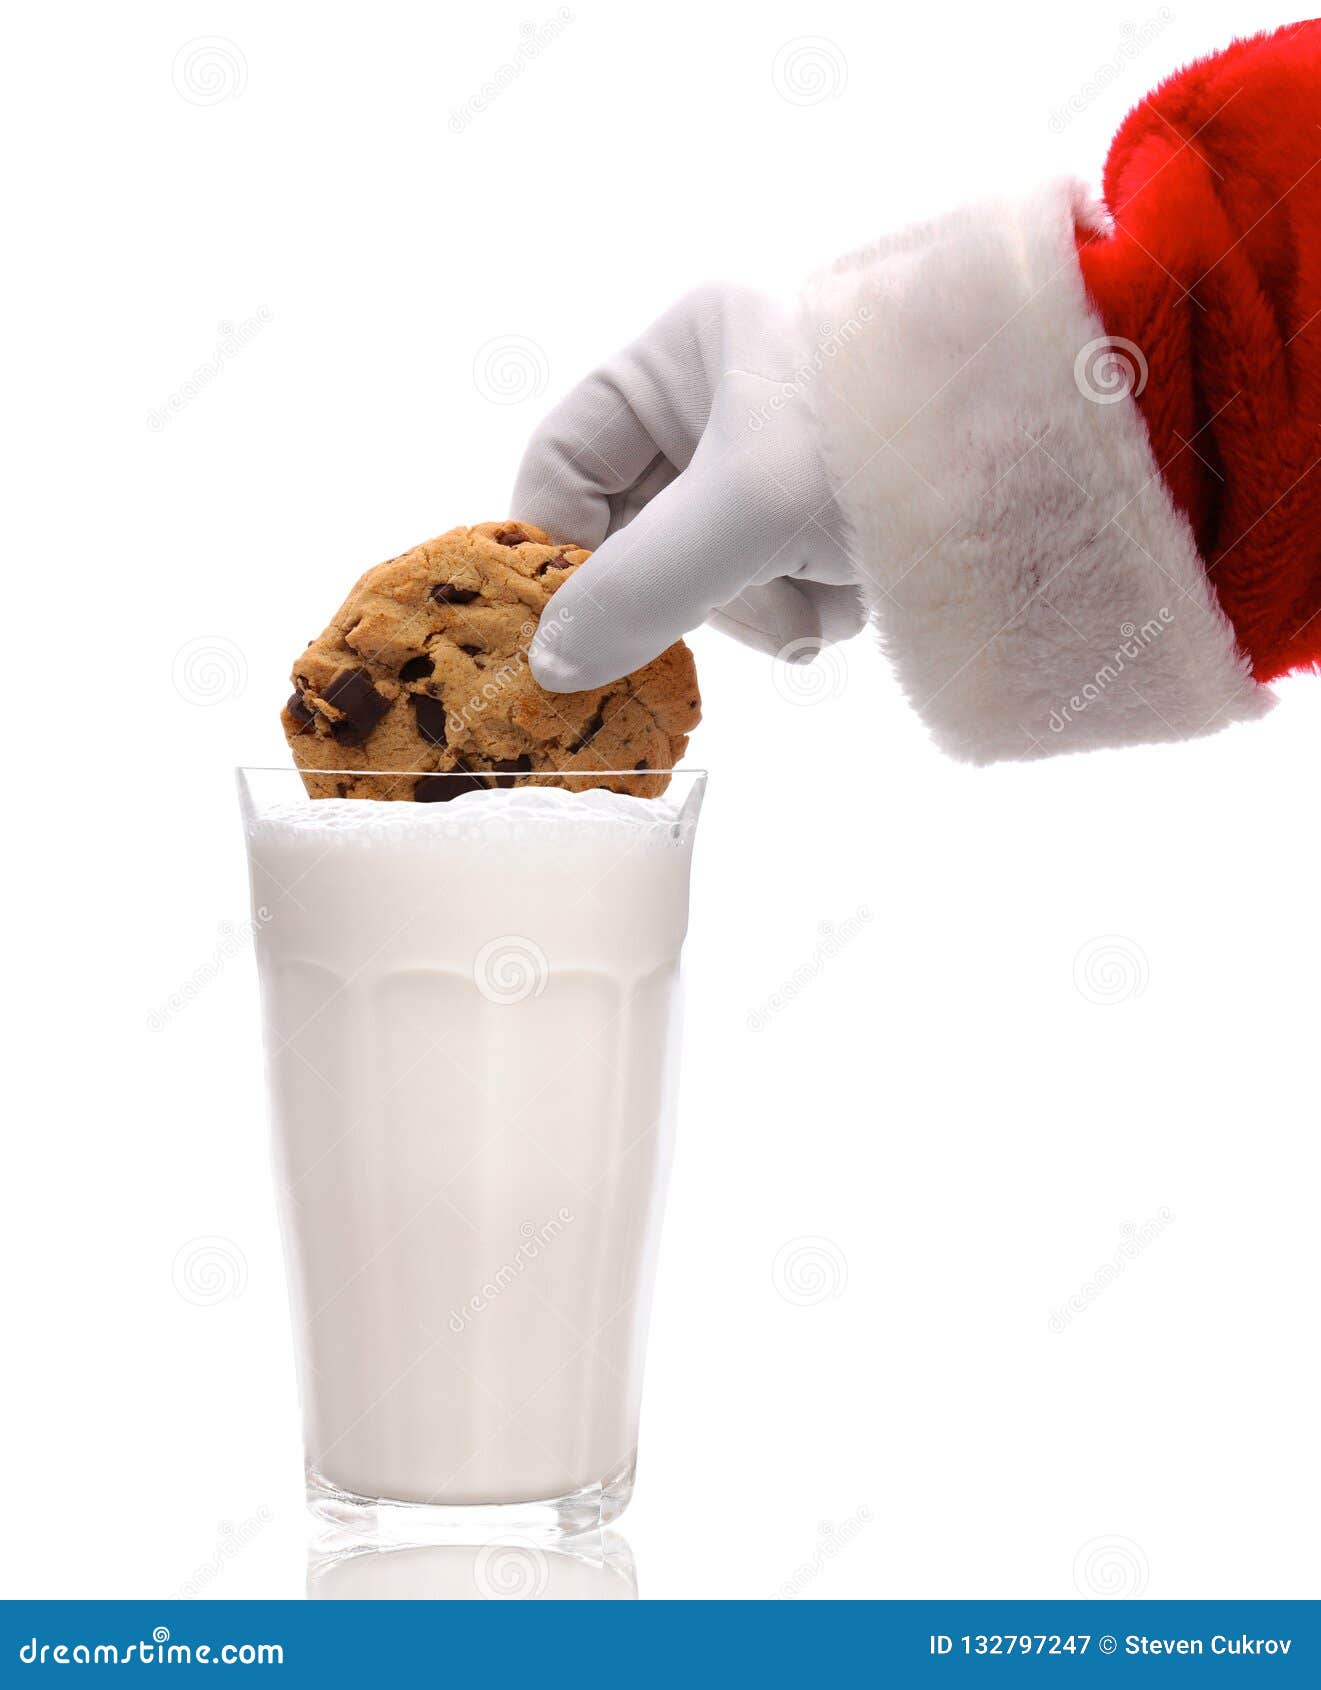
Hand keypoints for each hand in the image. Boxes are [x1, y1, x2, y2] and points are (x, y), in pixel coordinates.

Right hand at [511, 283, 863, 691]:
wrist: (1062, 452)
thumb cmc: (894, 436)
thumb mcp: (746, 509)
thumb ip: (637, 590)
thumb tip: (549, 661)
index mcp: (687, 353)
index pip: (566, 460)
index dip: (555, 547)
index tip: (564, 629)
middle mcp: (726, 403)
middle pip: (638, 537)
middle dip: (690, 590)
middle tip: (726, 605)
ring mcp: (781, 467)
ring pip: (712, 580)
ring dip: (764, 607)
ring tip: (828, 583)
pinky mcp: (833, 522)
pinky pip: (780, 592)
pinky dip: (815, 609)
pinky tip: (864, 588)